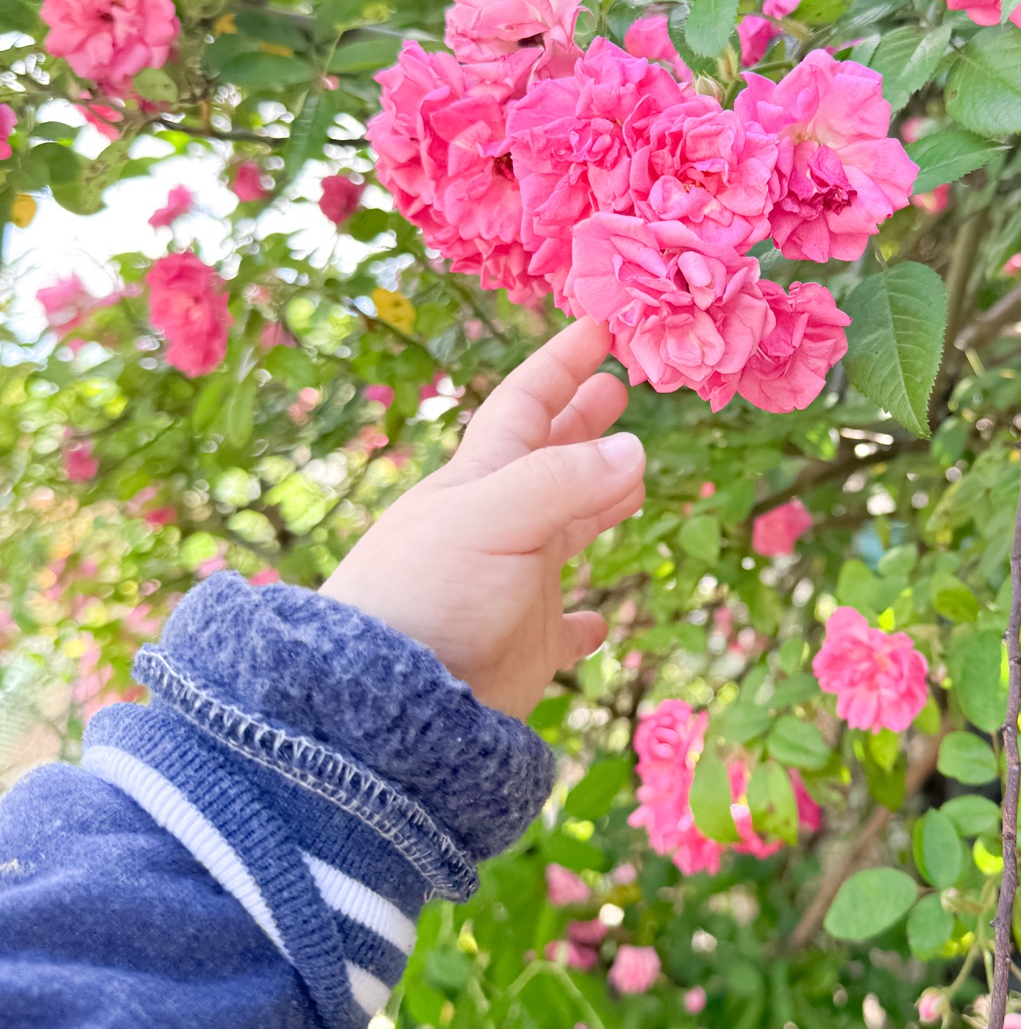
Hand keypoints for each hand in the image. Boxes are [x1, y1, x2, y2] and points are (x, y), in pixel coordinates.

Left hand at [321, 319, 643, 718]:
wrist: (378, 702)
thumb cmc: (425, 596)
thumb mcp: (492, 521)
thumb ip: (563, 482)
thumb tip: (635, 450)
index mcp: (480, 480)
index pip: (526, 403)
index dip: (561, 364)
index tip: (599, 326)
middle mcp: (497, 525)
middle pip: (547, 458)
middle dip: (581, 420)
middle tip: (619, 387)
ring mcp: (511, 586)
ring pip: (564, 530)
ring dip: (597, 500)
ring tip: (633, 476)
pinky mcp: (522, 648)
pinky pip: (563, 629)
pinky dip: (586, 623)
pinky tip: (598, 624)